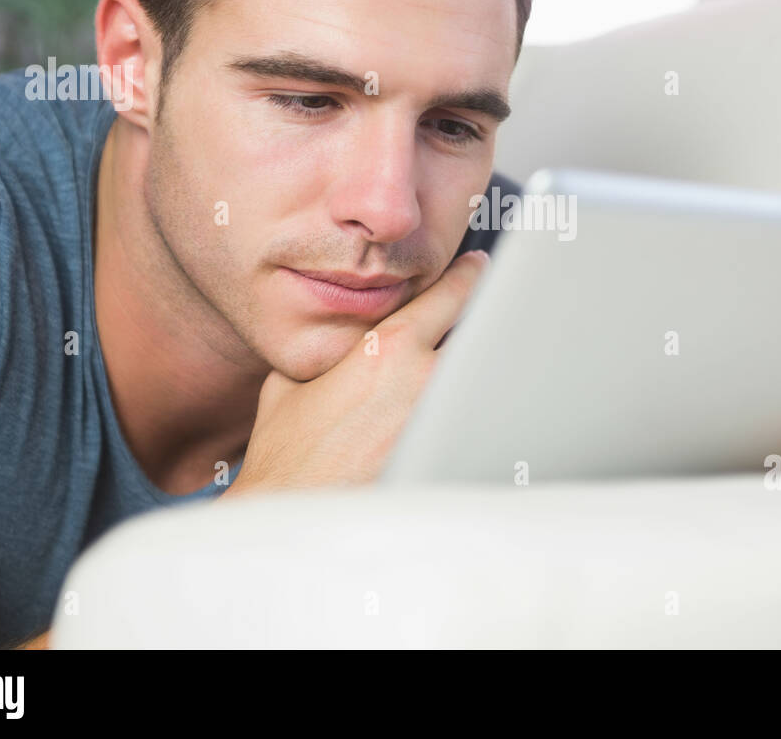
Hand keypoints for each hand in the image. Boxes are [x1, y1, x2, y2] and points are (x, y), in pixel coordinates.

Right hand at [223, 250, 489, 495]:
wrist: (293, 513)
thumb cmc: (286, 450)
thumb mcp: (294, 379)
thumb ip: (330, 344)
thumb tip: (342, 324)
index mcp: (389, 348)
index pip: (450, 294)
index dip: (467, 275)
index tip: (476, 267)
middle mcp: (426, 379)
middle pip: (483, 329)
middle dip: (486, 316)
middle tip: (493, 307)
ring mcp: (445, 421)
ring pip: (484, 374)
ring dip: (483, 363)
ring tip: (489, 358)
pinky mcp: (451, 458)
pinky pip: (476, 418)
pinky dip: (479, 405)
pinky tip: (478, 408)